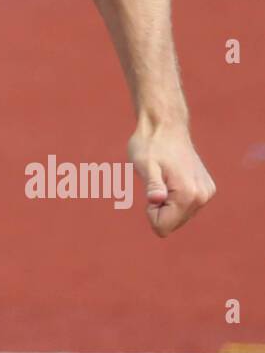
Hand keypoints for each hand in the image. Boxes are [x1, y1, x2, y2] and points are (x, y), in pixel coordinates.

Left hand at [128, 121, 215, 236]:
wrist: (166, 125)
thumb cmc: (150, 145)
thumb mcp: (145, 165)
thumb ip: (152, 185)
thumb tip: (157, 200)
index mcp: (188, 194)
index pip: (163, 227)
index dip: (151, 211)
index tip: (152, 190)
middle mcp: (202, 197)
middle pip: (172, 224)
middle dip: (160, 208)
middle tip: (157, 182)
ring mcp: (207, 193)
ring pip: (179, 216)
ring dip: (168, 202)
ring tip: (165, 178)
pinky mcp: (207, 189)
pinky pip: (186, 207)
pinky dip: (176, 197)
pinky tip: (173, 178)